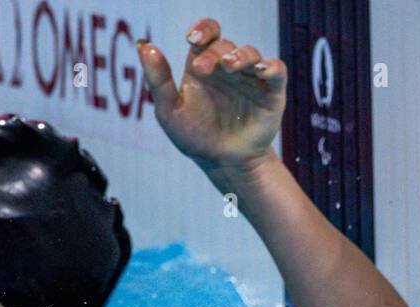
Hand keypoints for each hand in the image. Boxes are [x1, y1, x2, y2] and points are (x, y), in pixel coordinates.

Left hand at [138, 18, 287, 174]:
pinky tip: (261, 69)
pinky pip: (276, 70)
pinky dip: (270, 66)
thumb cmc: (195, 136)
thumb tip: (143, 45)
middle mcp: (228, 68)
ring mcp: (251, 78)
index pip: (207, 35)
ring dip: (240, 55)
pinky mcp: (271, 92)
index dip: (203, 29)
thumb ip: (158, 79)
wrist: (222, 163)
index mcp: (204, 65)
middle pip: (225, 45)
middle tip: (202, 70)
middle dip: (213, 53)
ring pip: (250, 53)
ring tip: (229, 66)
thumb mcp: (169, 110)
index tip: (193, 38)